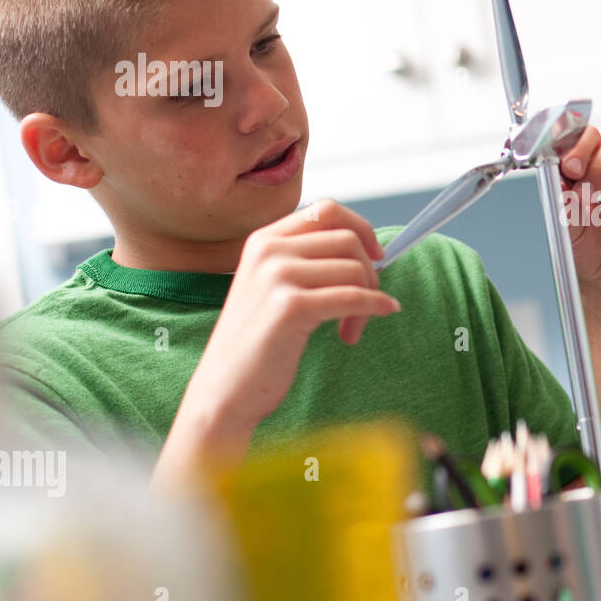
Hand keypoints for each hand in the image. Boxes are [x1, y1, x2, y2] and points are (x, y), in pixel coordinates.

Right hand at [179, 199, 399, 437]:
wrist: (224, 390)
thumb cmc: (258, 343)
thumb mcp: (274, 288)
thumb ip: (308, 262)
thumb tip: (369, 248)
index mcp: (264, 240)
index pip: (327, 210)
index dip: (361, 228)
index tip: (377, 254)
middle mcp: (268, 250)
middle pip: (348, 239)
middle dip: (370, 272)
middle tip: (365, 305)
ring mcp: (277, 276)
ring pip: (356, 269)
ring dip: (369, 299)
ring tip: (352, 328)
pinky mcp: (290, 307)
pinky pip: (354, 296)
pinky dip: (375, 306)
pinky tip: (376, 318)